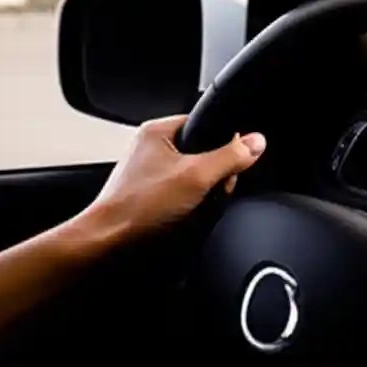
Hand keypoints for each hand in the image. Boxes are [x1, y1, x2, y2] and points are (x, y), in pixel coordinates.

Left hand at [72, 115, 265, 247]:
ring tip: (192, 206)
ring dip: (202, 193)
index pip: (205, 124)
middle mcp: (152, 148)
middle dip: (214, 175)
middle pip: (204, 153)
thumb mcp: (196, 177)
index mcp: (158, 131)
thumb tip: (256, 142)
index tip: (228, 163)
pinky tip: (184, 216)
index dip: (223, 144)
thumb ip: (230, 157)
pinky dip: (189, 205)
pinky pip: (183, 194)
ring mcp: (149, 173)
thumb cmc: (138, 206)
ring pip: (194, 177)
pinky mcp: (150, 195)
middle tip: (207, 190)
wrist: (109, 241)